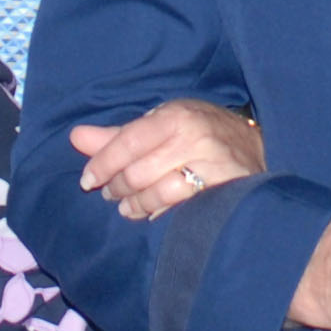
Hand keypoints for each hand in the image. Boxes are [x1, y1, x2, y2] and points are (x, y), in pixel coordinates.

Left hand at [72, 101, 265, 220]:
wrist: (255, 146)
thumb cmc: (199, 134)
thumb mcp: (161, 125)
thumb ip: (119, 136)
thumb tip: (76, 137)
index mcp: (175, 115)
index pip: (128, 141)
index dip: (103, 163)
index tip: (88, 181)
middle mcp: (194, 135)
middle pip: (139, 171)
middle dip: (118, 187)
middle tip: (110, 194)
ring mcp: (213, 163)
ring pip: (159, 192)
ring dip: (137, 205)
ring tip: (128, 208)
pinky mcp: (225, 188)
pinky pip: (183, 207)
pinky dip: (161, 213)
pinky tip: (153, 215)